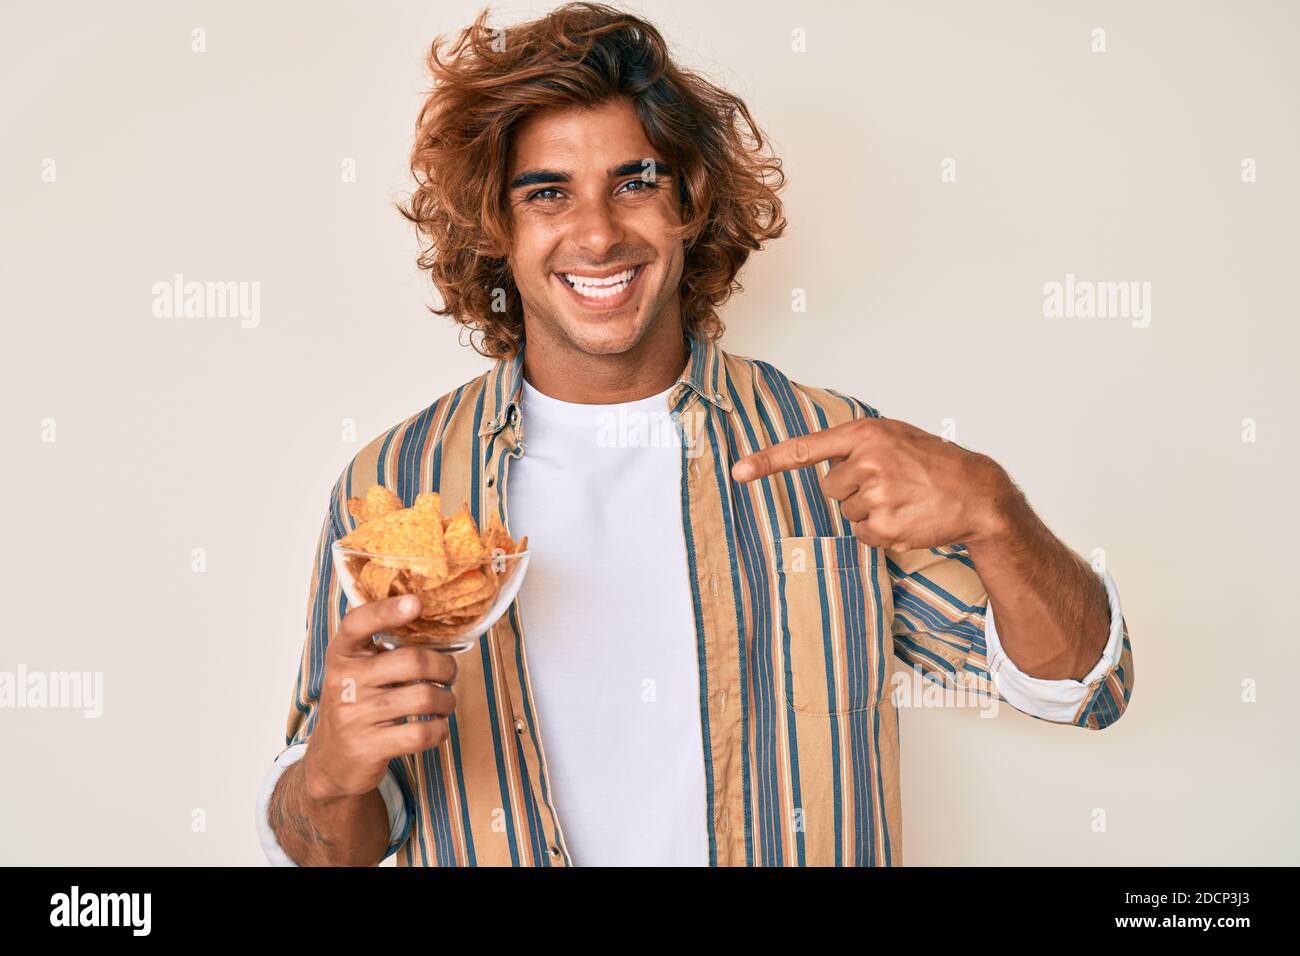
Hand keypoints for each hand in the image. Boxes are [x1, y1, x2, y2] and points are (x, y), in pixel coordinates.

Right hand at [300, 594, 459, 803]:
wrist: (330, 762)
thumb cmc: (356, 706)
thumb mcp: (357, 672)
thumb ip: (383, 650)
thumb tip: (437, 628)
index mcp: (342, 655)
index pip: (358, 623)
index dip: (387, 611)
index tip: (416, 603)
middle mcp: (344, 681)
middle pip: (412, 661)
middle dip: (444, 667)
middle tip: (450, 675)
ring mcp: (353, 716)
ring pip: (423, 697)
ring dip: (447, 701)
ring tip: (445, 703)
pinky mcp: (367, 747)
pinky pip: (420, 733)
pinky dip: (439, 729)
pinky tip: (436, 727)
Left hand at [730, 417, 1013, 551]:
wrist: (977, 492)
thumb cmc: (935, 463)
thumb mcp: (896, 437)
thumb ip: (858, 445)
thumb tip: (825, 467)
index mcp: (866, 434)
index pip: (805, 449)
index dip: (768, 461)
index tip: (739, 471)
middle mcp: (866, 462)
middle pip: (830, 488)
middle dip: (854, 489)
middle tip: (891, 483)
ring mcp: (875, 495)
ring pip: (847, 512)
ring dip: (870, 510)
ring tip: (904, 499)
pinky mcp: (884, 526)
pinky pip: (863, 534)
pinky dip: (881, 532)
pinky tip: (907, 518)